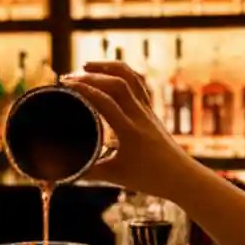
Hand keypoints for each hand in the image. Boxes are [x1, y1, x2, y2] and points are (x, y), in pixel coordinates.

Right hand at [62, 61, 196, 198]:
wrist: (182, 177)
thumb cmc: (150, 179)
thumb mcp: (116, 177)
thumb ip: (88, 171)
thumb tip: (63, 170)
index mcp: (130, 131)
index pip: (105, 101)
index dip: (84, 90)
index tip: (65, 86)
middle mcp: (141, 116)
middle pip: (118, 83)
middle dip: (92, 75)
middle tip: (69, 78)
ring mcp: (148, 111)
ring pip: (130, 78)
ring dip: (108, 67)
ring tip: (86, 66)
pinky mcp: (151, 111)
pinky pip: (138, 84)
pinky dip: (122, 74)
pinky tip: (109, 73)